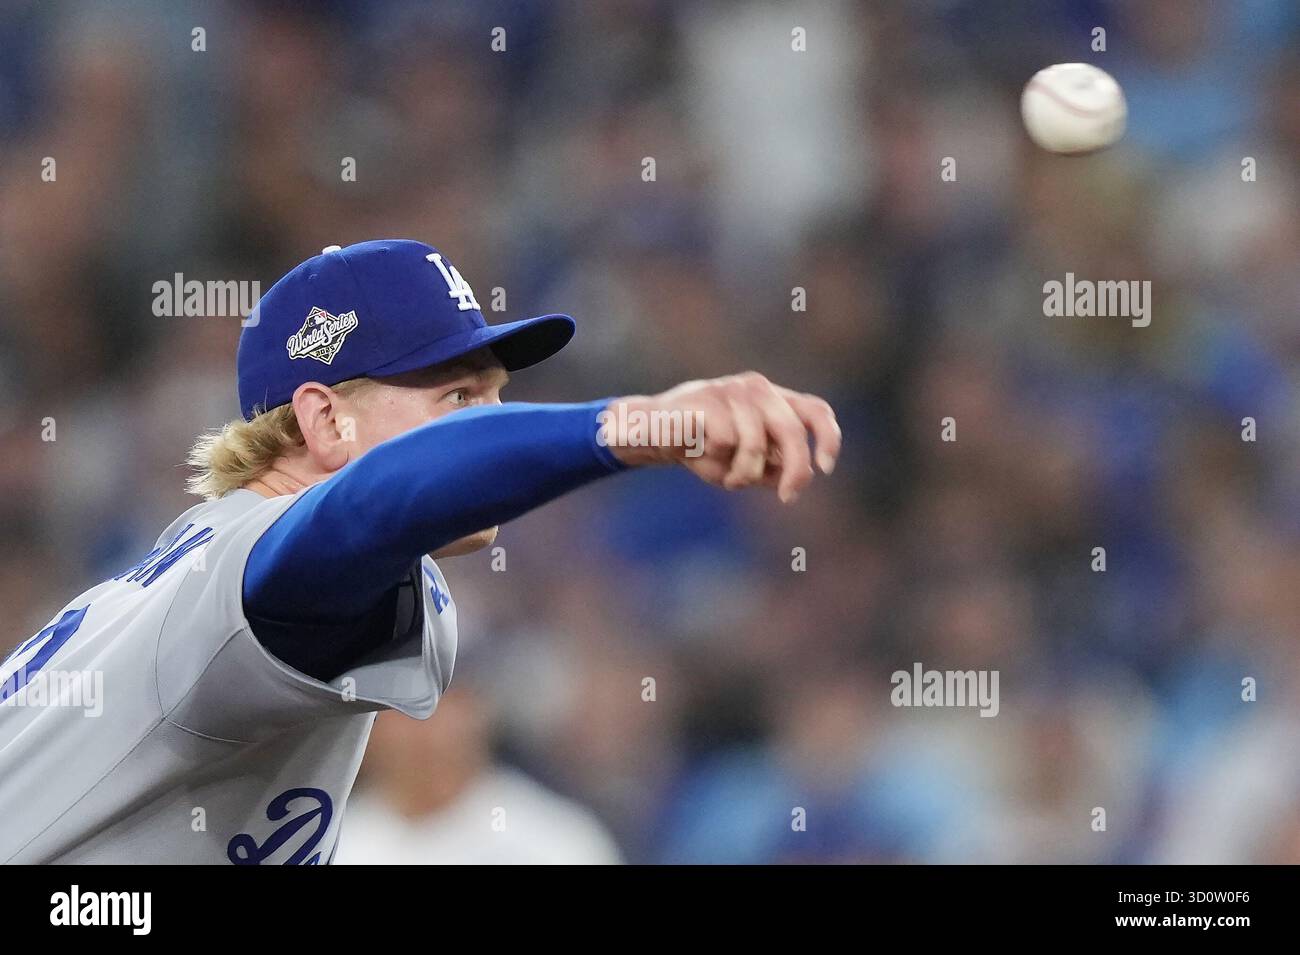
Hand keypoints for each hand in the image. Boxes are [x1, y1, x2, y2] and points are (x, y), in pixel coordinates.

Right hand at [600, 372, 840, 503]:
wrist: (652, 432)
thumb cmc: (702, 448)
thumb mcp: (743, 463)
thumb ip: (774, 467)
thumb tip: (800, 475)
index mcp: (773, 400)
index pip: (815, 410)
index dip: (828, 437)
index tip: (825, 468)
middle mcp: (758, 389)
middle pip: (792, 430)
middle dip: (795, 469)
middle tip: (788, 497)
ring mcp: (732, 391)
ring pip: (757, 443)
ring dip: (743, 472)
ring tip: (728, 477)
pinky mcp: (707, 399)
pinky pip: (726, 441)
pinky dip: (717, 460)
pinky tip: (701, 455)